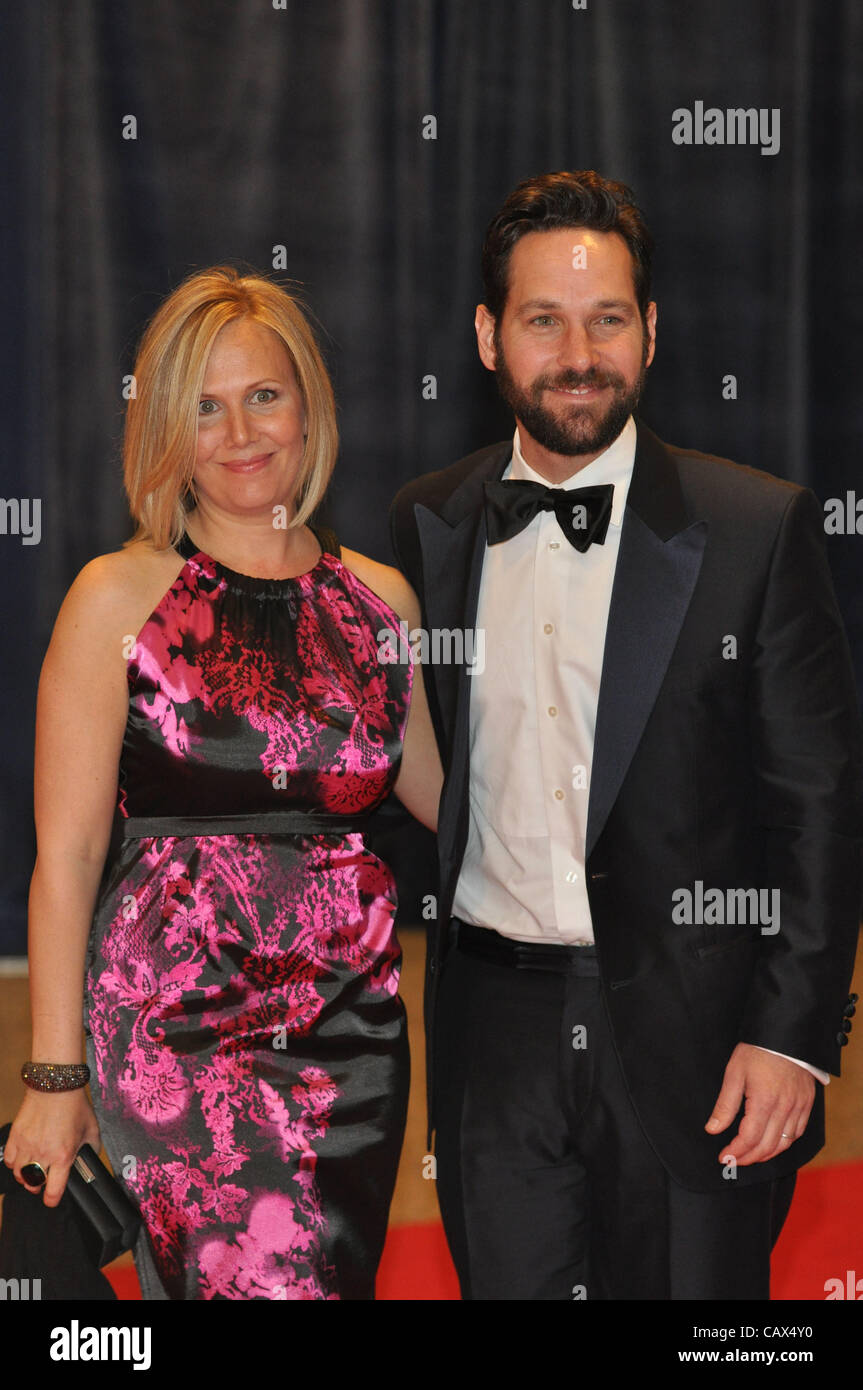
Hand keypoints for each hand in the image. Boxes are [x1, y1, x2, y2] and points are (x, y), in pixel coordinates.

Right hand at [3, 1087, 100, 1205]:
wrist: (55, 1085)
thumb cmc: (74, 1106)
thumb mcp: (91, 1129)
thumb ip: (91, 1149)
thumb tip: (90, 1161)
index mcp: (63, 1155)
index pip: (53, 1191)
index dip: (52, 1200)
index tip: (52, 1199)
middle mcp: (42, 1154)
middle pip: (34, 1185)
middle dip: (39, 1187)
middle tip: (44, 1182)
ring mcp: (26, 1146)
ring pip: (19, 1175)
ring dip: (27, 1177)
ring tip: (34, 1170)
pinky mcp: (15, 1137)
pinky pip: (10, 1160)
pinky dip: (15, 1164)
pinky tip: (24, 1158)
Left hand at [705, 1043, 814, 1165]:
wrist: (785, 1035)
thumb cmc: (757, 1051)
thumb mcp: (734, 1073)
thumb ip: (725, 1105)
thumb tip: (712, 1129)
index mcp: (764, 1101)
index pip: (749, 1138)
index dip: (735, 1152)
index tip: (723, 1157)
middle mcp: (784, 1108)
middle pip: (766, 1146)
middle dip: (748, 1158)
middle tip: (733, 1161)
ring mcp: (798, 1107)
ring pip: (784, 1144)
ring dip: (766, 1154)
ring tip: (749, 1156)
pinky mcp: (807, 1104)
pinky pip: (798, 1133)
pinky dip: (784, 1144)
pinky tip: (772, 1144)